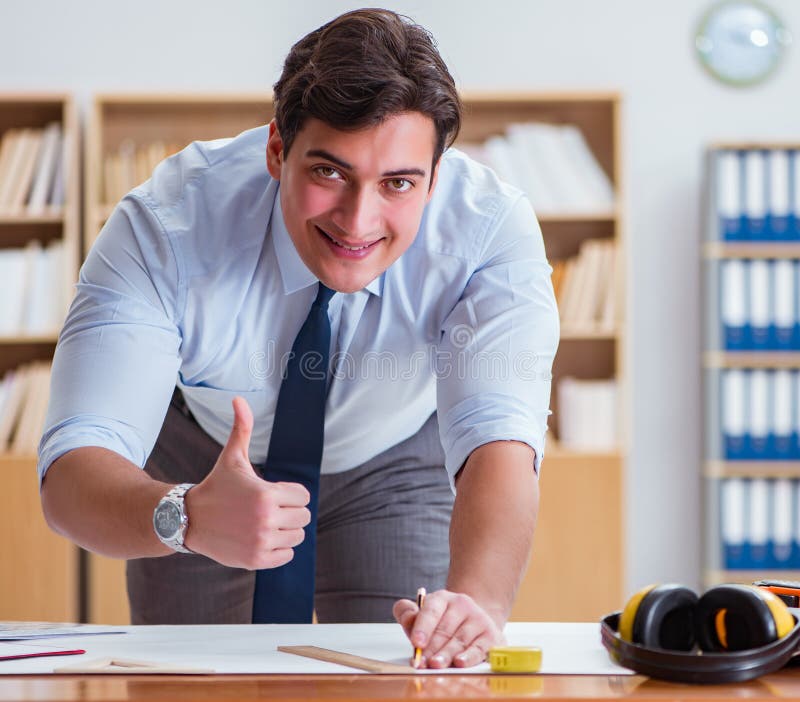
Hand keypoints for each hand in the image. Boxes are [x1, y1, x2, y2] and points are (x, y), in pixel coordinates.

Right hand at [183, 396, 310, 568]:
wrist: (188, 519)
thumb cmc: (216, 486)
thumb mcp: (232, 457)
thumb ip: (242, 428)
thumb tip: (238, 399)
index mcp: (266, 494)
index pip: (303, 496)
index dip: (290, 493)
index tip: (272, 493)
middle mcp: (266, 519)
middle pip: (303, 517)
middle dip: (290, 511)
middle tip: (269, 509)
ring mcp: (261, 542)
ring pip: (297, 537)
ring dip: (286, 530)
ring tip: (265, 523)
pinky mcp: (256, 560)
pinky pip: (286, 556)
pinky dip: (279, 549)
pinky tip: (261, 537)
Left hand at [393, 589, 505, 668]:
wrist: (474, 621)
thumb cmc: (443, 622)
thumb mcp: (424, 614)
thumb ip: (409, 614)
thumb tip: (405, 616)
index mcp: (442, 598)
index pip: (431, 611)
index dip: (423, 627)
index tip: (416, 642)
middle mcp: (462, 605)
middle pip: (445, 629)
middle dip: (432, 648)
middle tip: (423, 662)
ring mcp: (478, 619)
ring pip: (460, 640)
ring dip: (447, 654)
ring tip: (436, 665)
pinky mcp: (491, 635)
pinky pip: (479, 648)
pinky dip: (469, 657)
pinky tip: (460, 663)